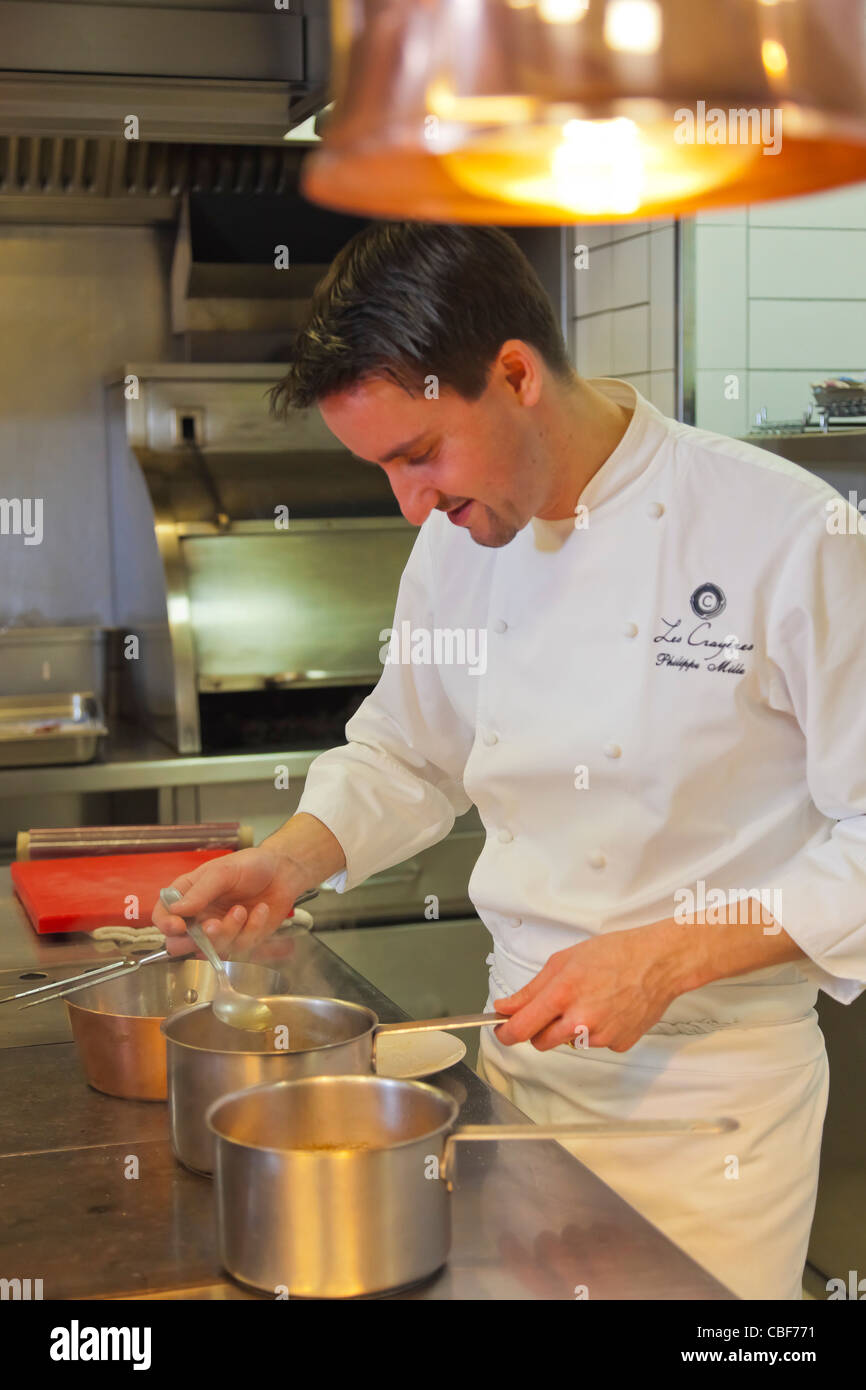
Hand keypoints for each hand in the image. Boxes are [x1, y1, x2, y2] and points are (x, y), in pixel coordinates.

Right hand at [151, 846, 313, 957]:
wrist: (282, 872)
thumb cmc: (250, 865)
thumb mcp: (223, 871)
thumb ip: (200, 892)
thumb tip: (177, 910)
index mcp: (187, 894)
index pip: (163, 915)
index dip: (166, 924)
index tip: (179, 926)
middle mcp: (198, 916)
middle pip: (180, 944)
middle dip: (197, 939)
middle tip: (214, 925)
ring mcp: (218, 930)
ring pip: (211, 949)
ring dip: (229, 930)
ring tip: (242, 909)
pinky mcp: (239, 939)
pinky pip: (239, 947)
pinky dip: (252, 928)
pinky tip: (260, 911)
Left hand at [492, 924, 683, 1052]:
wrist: (658, 962)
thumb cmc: (615, 954)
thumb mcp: (564, 961)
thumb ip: (531, 990)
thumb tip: (506, 1007)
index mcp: (562, 995)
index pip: (521, 1029)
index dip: (506, 1033)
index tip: (502, 1030)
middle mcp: (581, 1020)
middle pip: (541, 1043)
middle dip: (539, 1029)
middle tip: (552, 1007)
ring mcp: (601, 1036)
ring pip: (569, 1043)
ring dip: (570, 1029)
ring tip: (590, 1000)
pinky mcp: (619, 1044)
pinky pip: (595, 1043)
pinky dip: (596, 1031)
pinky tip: (609, 1008)